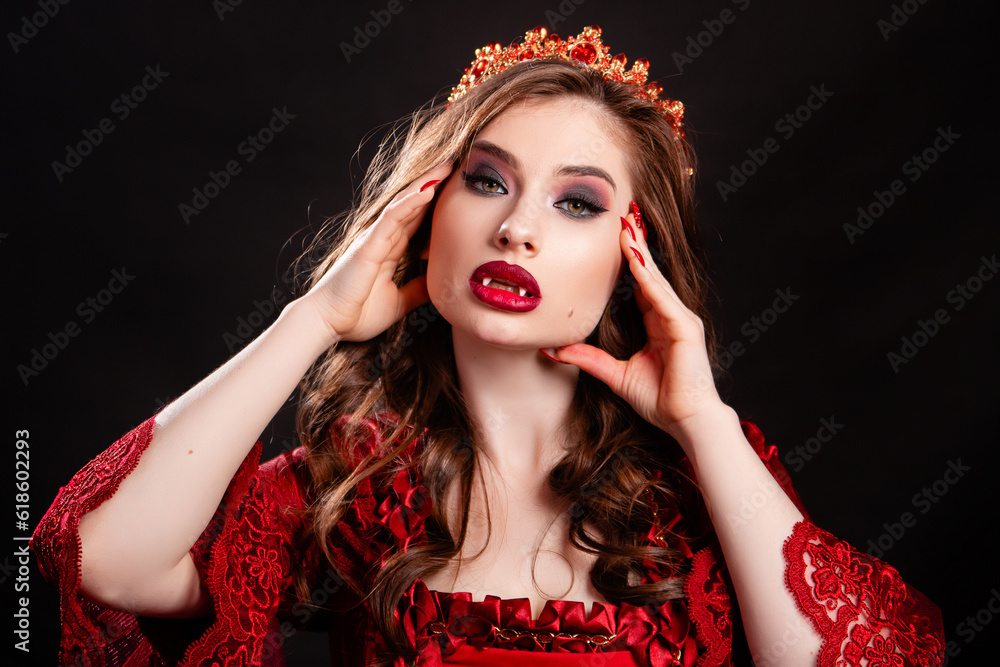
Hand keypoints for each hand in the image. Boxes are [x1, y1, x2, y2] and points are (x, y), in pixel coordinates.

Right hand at [298, 163, 451, 344]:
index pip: (416, 221)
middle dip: (433, 184)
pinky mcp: (368, 245)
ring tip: (446, 166)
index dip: (434, 204)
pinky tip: (427, 192)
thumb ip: (416, 290)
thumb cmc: (356, 314)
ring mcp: (374, 239)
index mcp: (389, 251)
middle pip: (412, 205)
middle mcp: (382, 240)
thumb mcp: (398, 302)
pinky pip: (391, 220)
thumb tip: (439, 284)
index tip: (456, 190)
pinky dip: (409, 205)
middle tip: (455, 165)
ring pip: (403, 204)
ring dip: (425, 185)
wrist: (328, 323)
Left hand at [544, 204, 726, 441]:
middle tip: (624, 215)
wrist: (686, 421)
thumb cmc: (660, 400)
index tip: (616, 237)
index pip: (640, 284)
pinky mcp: (685, 327)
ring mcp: (680, 319)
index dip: (628, 260)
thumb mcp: (615, 375)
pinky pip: (661, 296)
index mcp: (658, 324)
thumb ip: (588, 359)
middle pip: (649, 273)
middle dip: (636, 244)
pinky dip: (647, 276)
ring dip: (641, 251)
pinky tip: (635, 258)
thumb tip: (556, 350)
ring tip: (628, 225)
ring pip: (655, 278)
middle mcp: (671, 316)